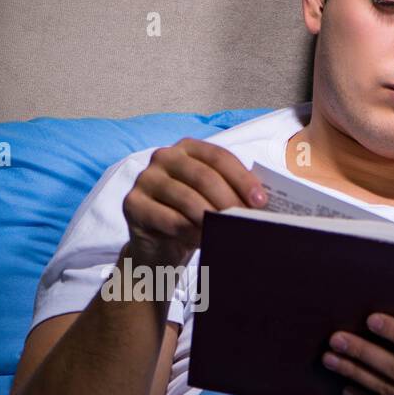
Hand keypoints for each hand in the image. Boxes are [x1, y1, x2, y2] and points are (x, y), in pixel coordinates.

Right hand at [123, 137, 267, 267]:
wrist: (158, 246)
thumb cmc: (191, 218)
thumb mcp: (212, 200)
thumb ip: (230, 193)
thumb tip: (261, 202)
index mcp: (187, 148)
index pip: (218, 157)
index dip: (242, 179)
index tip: (260, 201)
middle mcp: (164, 157)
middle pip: (203, 176)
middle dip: (229, 200)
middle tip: (246, 221)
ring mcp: (145, 179)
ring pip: (187, 198)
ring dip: (212, 218)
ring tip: (228, 232)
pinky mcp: (132, 204)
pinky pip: (168, 218)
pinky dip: (190, 231)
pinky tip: (204, 240)